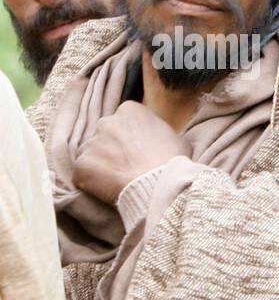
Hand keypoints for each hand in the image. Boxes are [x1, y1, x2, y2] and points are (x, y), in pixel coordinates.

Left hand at [72, 102, 191, 203]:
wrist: (160, 185)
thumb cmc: (173, 162)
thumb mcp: (177, 138)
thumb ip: (159, 132)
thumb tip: (156, 139)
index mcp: (130, 110)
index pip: (126, 119)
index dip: (133, 136)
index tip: (140, 149)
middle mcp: (106, 122)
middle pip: (106, 134)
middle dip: (114, 148)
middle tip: (129, 165)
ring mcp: (91, 144)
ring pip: (93, 154)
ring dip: (103, 165)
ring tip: (121, 180)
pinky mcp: (81, 165)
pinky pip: (84, 173)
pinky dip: (93, 182)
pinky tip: (110, 189)